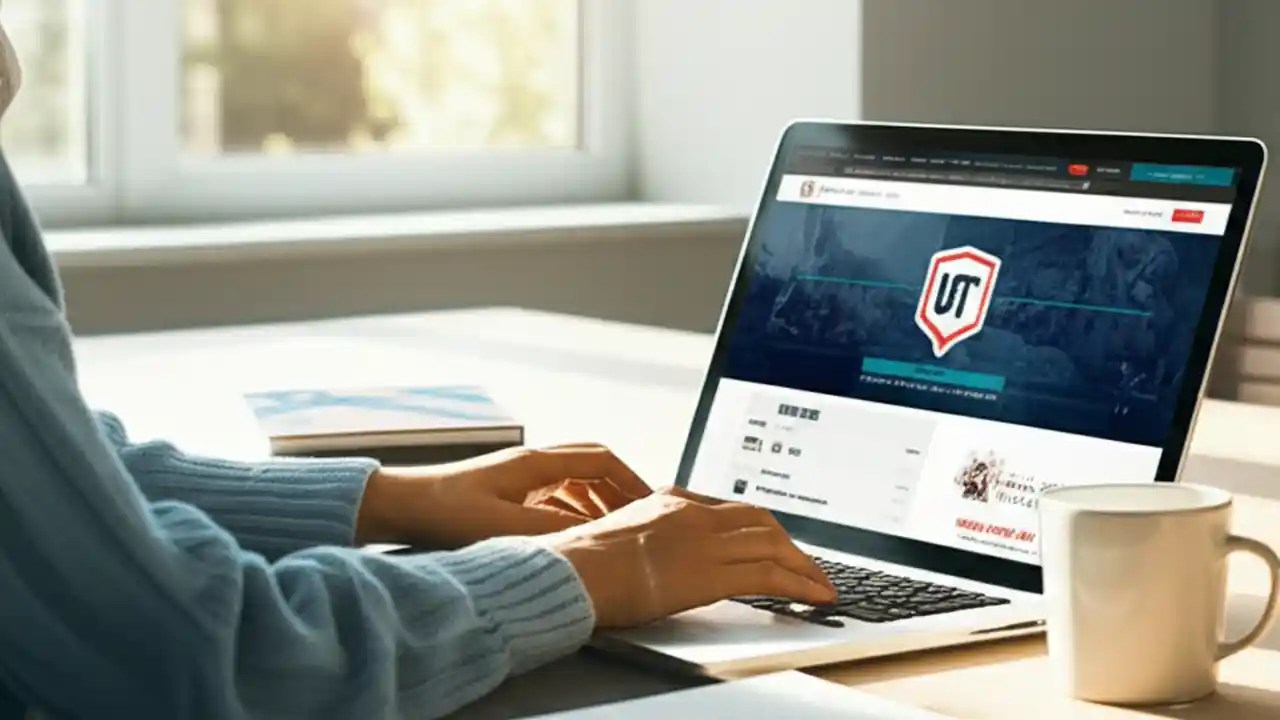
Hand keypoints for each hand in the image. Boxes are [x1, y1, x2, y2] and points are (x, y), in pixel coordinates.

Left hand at [356, 444, 650, 547]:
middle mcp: (532, 463)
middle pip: (593, 466)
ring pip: (576, 481)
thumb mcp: (503, 527)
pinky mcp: (508, 492)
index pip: (601, 461)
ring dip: (600, 501)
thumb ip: (553, 530)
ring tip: (619, 528)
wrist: (401, 506)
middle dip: (622, 489)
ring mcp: (520, 476)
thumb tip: (595, 535)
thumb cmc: (443, 512)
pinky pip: (556, 495)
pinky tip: (579, 534)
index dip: (632, 481)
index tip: (654, 504)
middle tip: (645, 516)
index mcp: (536, 463)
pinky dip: (577, 510)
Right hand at [545, 487, 836, 627]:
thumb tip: (655, 558)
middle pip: (760, 520)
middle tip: (807, 563)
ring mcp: (703, 540)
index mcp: (670, 500)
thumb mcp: (617, 536)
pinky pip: (769, 575)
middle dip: (790, 542)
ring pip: (774, 544)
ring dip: (804, 565)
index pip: (729, 509)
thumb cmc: (579, 562)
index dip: (759, 528)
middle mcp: (692, 512)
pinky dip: (799, 584)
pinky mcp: (710, 572)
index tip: (773, 543)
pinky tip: (813, 596)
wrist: (569, 572)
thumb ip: (647, 539)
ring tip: (821, 584)